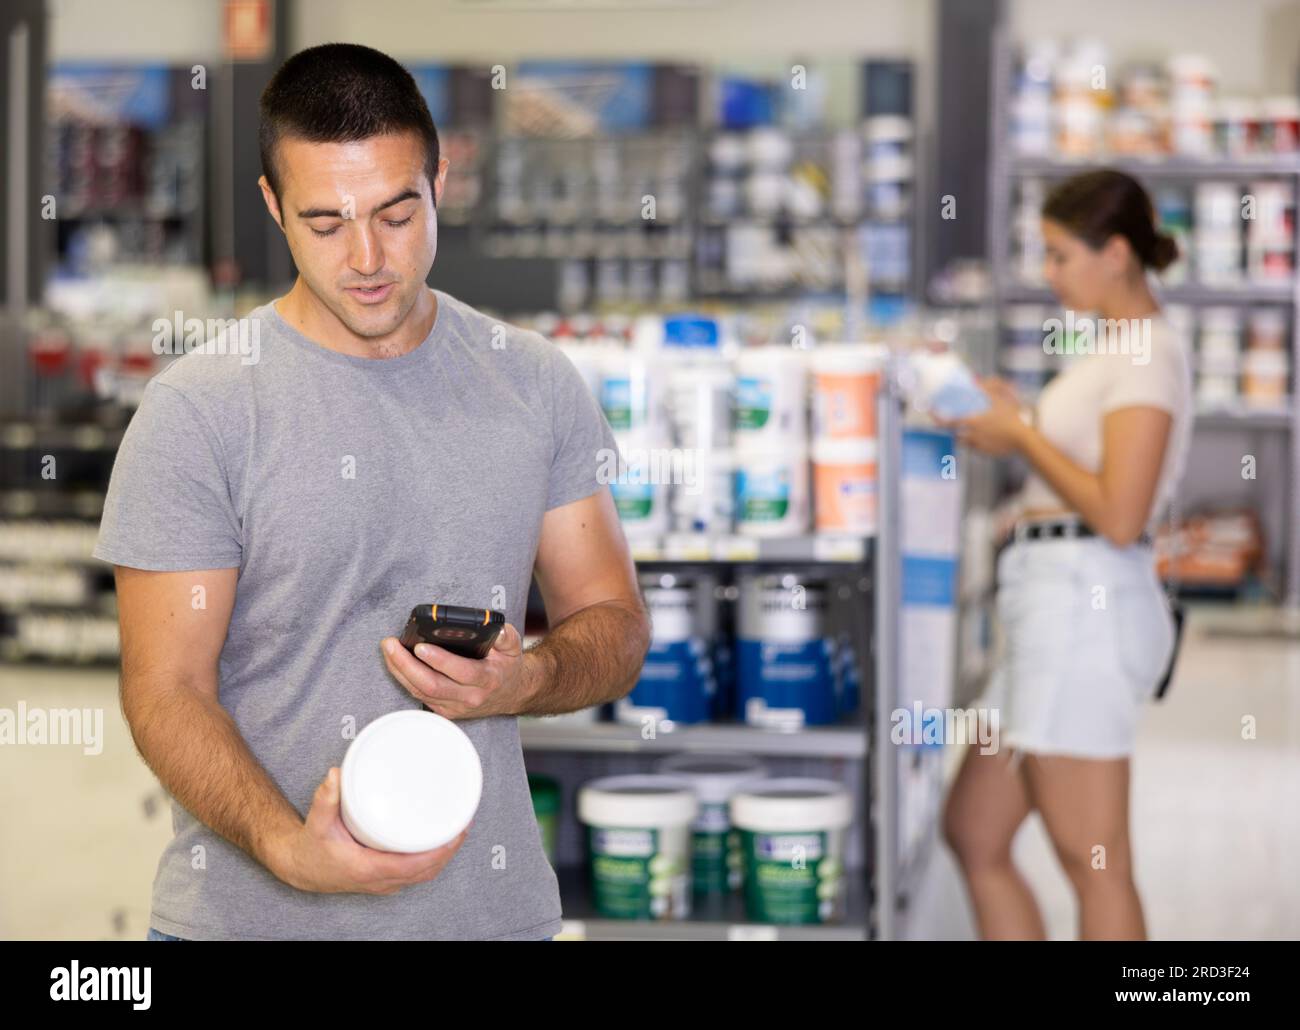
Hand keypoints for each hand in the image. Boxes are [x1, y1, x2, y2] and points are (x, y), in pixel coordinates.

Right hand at [268, 767, 468, 894]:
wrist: (299, 868)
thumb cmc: (311, 847)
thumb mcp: (316, 823)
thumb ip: (325, 799)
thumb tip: (335, 774)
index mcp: (367, 869)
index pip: (413, 866)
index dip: (439, 852)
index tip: (456, 833)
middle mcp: (378, 881)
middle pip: (425, 871)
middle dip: (448, 850)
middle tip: (464, 822)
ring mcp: (382, 884)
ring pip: (422, 876)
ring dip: (443, 857)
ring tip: (458, 830)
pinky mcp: (383, 880)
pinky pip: (415, 875)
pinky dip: (431, 863)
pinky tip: (440, 846)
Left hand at [380, 623, 533, 719]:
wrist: (510, 694)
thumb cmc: (506, 666)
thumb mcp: (512, 647)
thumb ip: (505, 636)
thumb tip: (494, 628)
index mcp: (487, 679)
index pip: (460, 672)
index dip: (439, 660)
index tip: (420, 646)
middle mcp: (470, 697)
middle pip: (431, 685)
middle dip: (406, 664)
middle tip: (391, 644)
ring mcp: (455, 707)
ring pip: (420, 692)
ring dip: (400, 670)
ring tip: (388, 649)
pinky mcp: (444, 710)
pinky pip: (419, 696)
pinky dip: (405, 679)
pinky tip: (395, 663)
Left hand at [944, 376, 1030, 456]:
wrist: (1023, 440)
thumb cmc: (1011, 419)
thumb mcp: (999, 401)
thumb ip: (985, 390)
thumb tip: (975, 381)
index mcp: (972, 422)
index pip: (948, 422)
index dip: (937, 418)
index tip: (932, 413)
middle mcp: (971, 436)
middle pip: (953, 434)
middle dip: (951, 429)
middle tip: (949, 423)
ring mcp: (977, 446)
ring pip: (963, 442)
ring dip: (963, 436)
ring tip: (970, 429)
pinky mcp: (984, 453)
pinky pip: (973, 448)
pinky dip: (974, 443)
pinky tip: (983, 437)